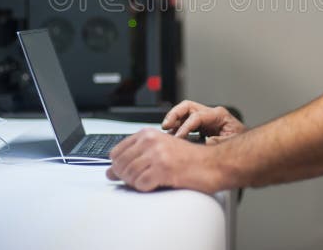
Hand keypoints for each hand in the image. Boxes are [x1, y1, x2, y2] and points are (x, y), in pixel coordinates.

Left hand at [106, 128, 222, 192]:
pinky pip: (141, 184)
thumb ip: (136, 157)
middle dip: (125, 177)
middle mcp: (150, 141)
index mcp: (147, 134)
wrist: (211, 163)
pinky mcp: (163, 169)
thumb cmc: (189, 158)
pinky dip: (145, 188)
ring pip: (129, 175)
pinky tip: (154, 185)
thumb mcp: (160, 150)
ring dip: (135, 184)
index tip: (123, 173)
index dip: (117, 166)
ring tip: (148, 182)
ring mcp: (156, 155)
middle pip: (120, 165)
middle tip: (138, 180)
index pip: (116, 152)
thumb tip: (111, 172)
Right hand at [161, 100, 245, 141]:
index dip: (185, 127)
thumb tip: (205, 142)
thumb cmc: (241, 143)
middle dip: (174, 115)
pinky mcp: (202, 126)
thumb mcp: (231, 143)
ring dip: (173, 120)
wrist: (248, 147)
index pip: (196, 116)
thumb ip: (216, 142)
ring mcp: (206, 119)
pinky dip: (177, 127)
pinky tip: (173, 136)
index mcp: (219, 115)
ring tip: (166, 131)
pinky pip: (186, 122)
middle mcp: (211, 114)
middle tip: (165, 126)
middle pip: (187, 107)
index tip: (178, 138)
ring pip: (184, 112)